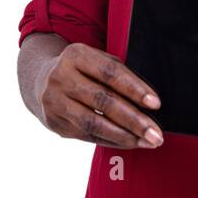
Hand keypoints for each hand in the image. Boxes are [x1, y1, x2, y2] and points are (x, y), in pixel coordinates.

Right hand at [34, 43, 164, 149]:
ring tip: (147, 142)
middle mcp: (61, 77)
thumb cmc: (83, 69)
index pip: (110, 72)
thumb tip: (149, 100)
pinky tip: (130, 143)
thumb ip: (118, 72)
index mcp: (76, 55)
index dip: (134, 88)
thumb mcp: (96, 59)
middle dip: (134, 120)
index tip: (156, 103)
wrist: (41, 80)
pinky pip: (87, 135)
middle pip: (103, 101)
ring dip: (124, 135)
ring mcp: (55, 102)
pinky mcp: (54, 123)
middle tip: (156, 133)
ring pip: (93, 122)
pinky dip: (111, 140)